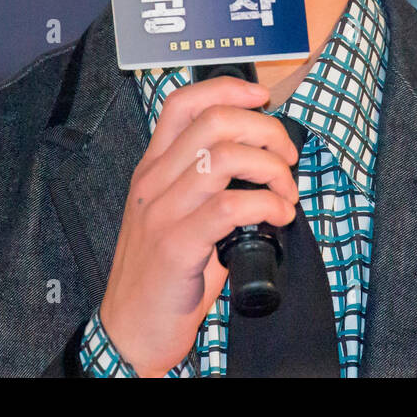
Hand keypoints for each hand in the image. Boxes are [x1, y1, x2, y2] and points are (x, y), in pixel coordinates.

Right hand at [97, 76, 300, 376]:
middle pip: (212, 122)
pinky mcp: (176, 247)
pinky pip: (228, 207)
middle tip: (286, 157)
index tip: (262, 97)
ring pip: (223, 158)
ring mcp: (162, 213)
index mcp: (152, 168)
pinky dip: (266, 204)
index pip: (182, 103)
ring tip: (286, 193)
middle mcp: (154, 182)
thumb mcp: (176, 214)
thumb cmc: (162, 273)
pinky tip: (278, 216)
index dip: (227, 88)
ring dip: (271, 170)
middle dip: (264, 131)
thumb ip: (204, 184)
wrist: (130, 329)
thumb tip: (261, 160)